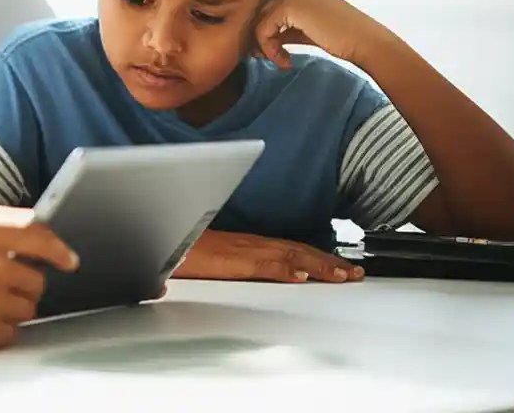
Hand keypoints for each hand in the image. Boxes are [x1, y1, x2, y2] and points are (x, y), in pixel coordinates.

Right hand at [173, 230, 363, 282]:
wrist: (158, 238)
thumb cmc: (181, 251)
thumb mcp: (216, 260)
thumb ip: (236, 267)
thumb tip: (263, 276)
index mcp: (248, 245)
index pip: (292, 250)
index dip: (319, 258)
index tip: (342, 267)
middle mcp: (251, 244)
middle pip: (298, 251)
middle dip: (329, 262)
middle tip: (356, 273)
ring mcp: (243, 250)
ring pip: (289, 255)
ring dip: (318, 264)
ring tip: (343, 275)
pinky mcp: (232, 260)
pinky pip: (263, 264)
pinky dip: (284, 268)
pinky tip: (301, 276)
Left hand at [255, 0, 393, 69]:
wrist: (362, 41)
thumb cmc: (335, 36)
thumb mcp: (300, 29)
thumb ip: (278, 28)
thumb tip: (252, 39)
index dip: (256, 23)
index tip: (265, 46)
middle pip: (253, 8)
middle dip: (254, 35)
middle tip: (267, 55)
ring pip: (255, 19)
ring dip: (263, 45)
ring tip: (279, 59)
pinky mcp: (289, 4)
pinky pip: (263, 29)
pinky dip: (269, 49)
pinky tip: (285, 60)